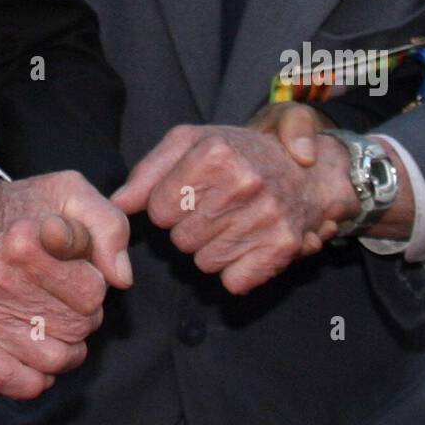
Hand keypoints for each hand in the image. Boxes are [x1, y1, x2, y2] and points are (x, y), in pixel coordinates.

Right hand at [0, 170, 130, 399]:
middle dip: (84, 314)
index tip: (80, 268)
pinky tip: (39, 356)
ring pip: (53, 358)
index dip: (94, 281)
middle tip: (69, 295)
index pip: (92, 291)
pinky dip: (34, 378)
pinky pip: (10, 380)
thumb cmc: (24, 206)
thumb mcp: (71, 192)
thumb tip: (120, 279)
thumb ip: (109, 226)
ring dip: (66, 346)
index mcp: (25, 240)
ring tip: (57, 321)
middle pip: (77, 327)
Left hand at [113, 124, 358, 293]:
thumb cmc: (238, 153)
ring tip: (230, 223)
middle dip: (188, 227)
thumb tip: (118, 203)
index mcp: (215, 152)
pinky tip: (245, 244)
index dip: (166, 205)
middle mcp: (243, 183)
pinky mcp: (282, 247)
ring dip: (210, 249)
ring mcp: (266, 216)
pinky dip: (234, 271)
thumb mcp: (190, 142)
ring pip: (203, 262)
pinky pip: (232, 282)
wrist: (306, 172)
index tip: (188, 194)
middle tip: (213, 208)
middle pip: (180, 238)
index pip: (157, 208)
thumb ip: (149, 170)